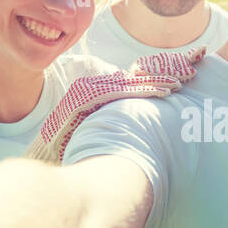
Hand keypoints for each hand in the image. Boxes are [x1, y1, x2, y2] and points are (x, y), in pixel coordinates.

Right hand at [23, 47, 204, 163]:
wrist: (41, 151)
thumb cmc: (66, 147)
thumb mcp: (92, 129)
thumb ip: (108, 120)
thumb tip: (129, 127)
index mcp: (94, 91)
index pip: (128, 82)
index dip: (152, 81)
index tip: (175, 82)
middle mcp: (91, 86)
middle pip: (132, 79)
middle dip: (159, 76)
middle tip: (186, 77)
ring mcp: (88, 89)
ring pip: (131, 83)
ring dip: (158, 82)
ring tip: (179, 84)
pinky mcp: (86, 96)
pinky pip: (123, 91)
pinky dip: (145, 90)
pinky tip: (164, 92)